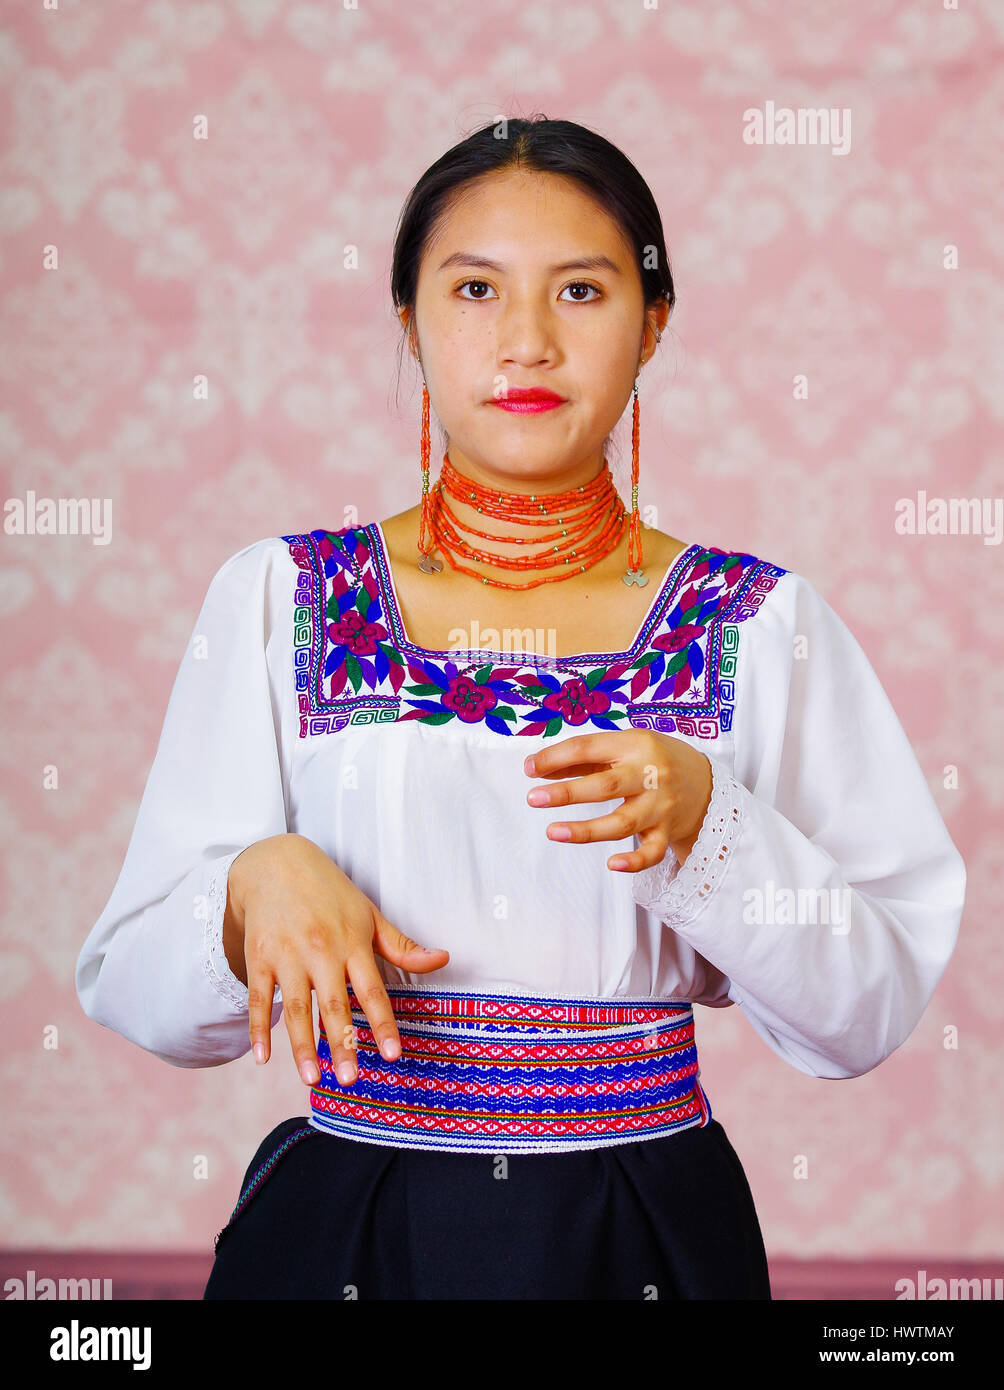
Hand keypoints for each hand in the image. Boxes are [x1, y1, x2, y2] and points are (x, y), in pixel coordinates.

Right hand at [226, 834, 449, 1087]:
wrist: (276, 863)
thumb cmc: (330, 893)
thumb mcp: (369, 914)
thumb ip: (403, 947)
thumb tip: (443, 959)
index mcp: (352, 943)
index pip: (372, 990)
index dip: (382, 1024)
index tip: (391, 1055)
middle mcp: (320, 951)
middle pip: (333, 1004)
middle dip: (341, 1044)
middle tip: (349, 1080)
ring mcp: (287, 955)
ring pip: (296, 1007)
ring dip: (301, 1045)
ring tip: (311, 1079)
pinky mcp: (259, 958)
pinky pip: (259, 998)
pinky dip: (258, 1028)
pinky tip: (264, 1058)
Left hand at [523, 731, 712, 872]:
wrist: (705, 782)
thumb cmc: (654, 760)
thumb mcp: (626, 747)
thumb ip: (586, 758)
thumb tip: (539, 768)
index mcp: (636, 745)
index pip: (589, 748)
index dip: (556, 758)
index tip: (529, 769)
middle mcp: (651, 774)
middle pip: (605, 786)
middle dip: (566, 793)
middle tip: (534, 799)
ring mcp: (660, 806)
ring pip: (622, 823)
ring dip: (585, 831)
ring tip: (552, 831)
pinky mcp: (667, 831)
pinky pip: (651, 852)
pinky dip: (633, 862)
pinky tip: (611, 864)